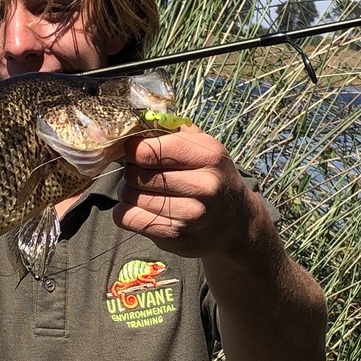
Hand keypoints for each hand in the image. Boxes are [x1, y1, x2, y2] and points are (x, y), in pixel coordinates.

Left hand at [113, 127, 256, 260]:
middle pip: (136, 174)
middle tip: (139, 173)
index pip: (148, 150)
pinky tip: (140, 209)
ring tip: (142, 191)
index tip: (134, 152)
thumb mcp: (204, 147)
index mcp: (208, 156)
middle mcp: (203, 186)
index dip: (132, 150)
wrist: (235, 223)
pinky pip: (128, 219)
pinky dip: (126, 212)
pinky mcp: (175, 237)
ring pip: (129, 196)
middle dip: (131, 171)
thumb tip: (134, 123)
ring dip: (128, 192)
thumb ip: (173, 131)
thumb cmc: (212, 177)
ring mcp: (190, 215)